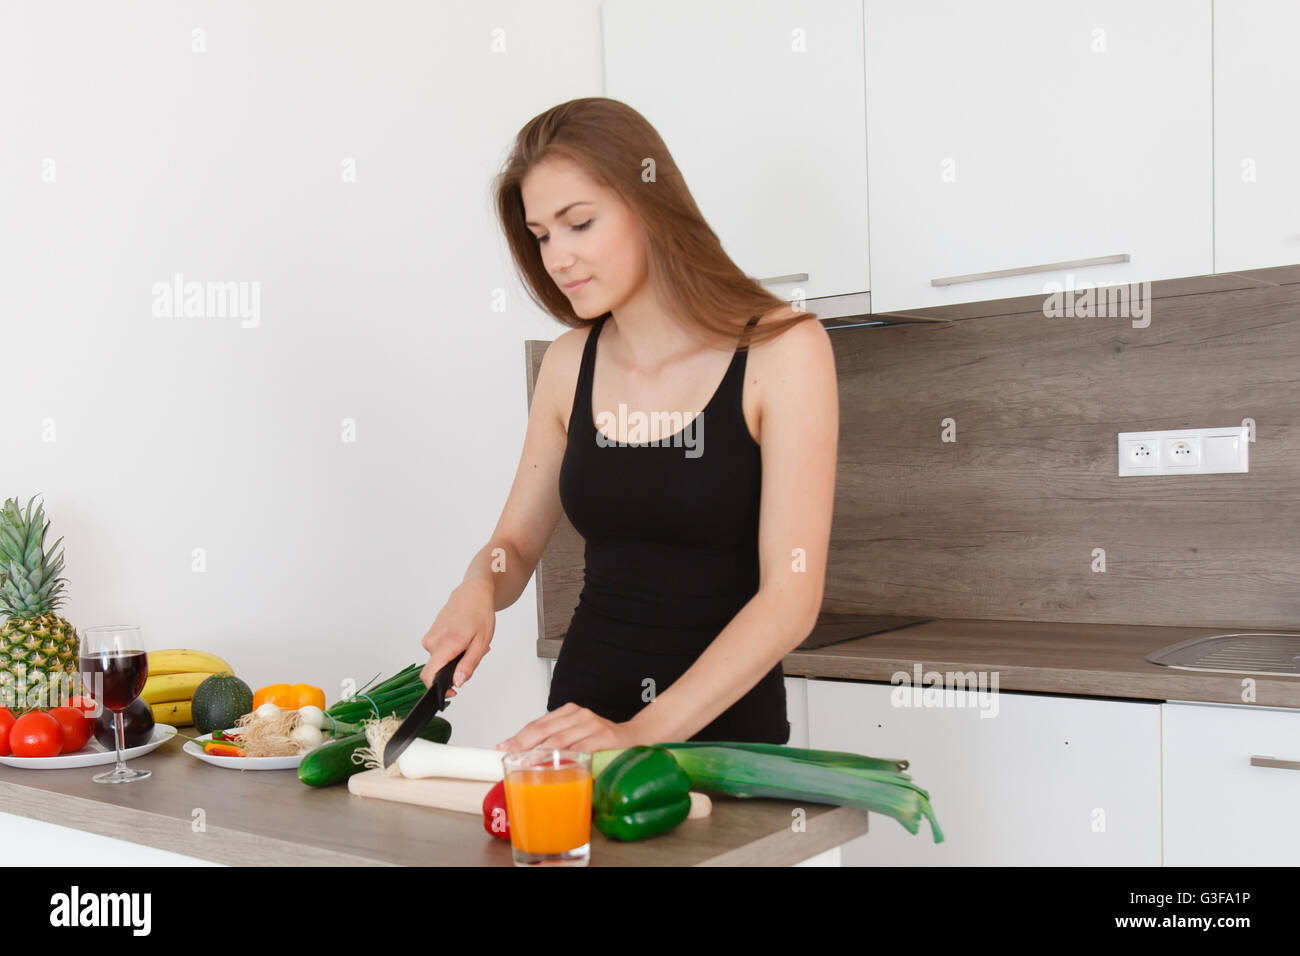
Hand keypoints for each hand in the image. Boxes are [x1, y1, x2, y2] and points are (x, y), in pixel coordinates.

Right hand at [419, 581, 495, 698]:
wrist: (473, 593)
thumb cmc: (479, 614)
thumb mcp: (481, 643)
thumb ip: (468, 665)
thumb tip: (457, 683)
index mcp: (445, 644)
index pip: (428, 676)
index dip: (438, 688)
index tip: (452, 691)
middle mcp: (432, 642)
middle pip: (438, 669)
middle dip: (454, 669)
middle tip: (473, 655)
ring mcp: (430, 637)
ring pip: (440, 660)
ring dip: (455, 658)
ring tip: (470, 643)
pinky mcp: (430, 634)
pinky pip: (439, 651)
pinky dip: (451, 650)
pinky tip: (463, 639)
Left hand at [495, 703, 642, 752]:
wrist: (637, 737)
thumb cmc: (603, 741)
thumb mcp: (578, 736)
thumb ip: (558, 741)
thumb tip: (528, 758)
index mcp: (569, 712)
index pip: (538, 723)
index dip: (519, 735)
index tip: (504, 746)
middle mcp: (579, 714)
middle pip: (544, 729)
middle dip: (523, 743)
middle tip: (509, 755)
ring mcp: (592, 724)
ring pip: (559, 738)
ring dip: (540, 752)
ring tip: (525, 762)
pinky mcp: (604, 736)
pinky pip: (580, 747)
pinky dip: (565, 756)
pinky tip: (554, 764)